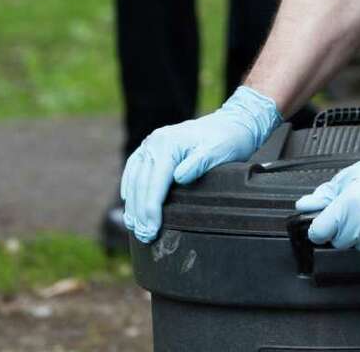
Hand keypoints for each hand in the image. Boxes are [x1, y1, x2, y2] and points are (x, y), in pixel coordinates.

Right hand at [121, 85, 282, 243]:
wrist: (232, 123)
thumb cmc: (226, 140)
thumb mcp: (218, 151)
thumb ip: (199, 163)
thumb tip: (179, 177)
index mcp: (168, 144)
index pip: (154, 182)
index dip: (151, 209)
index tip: (152, 230)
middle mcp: (155, 142)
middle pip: (141, 182)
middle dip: (140, 212)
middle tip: (143, 236)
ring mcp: (151, 143)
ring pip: (134, 178)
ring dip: (132, 204)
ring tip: (134, 226)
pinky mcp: (152, 147)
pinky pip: (134, 168)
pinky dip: (129, 186)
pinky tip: (128, 201)